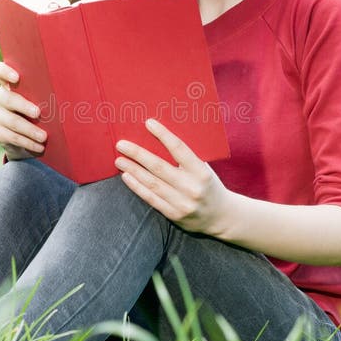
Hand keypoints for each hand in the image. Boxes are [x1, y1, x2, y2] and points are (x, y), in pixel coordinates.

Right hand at [0, 62, 46, 159]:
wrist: (26, 137)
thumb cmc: (39, 111)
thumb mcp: (41, 100)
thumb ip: (44, 93)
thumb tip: (67, 90)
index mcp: (9, 83)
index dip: (5, 72)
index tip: (17, 78)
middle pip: (7, 98)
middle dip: (24, 106)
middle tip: (38, 113)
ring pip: (11, 121)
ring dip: (29, 130)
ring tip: (44, 137)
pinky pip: (11, 137)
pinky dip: (27, 142)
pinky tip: (38, 147)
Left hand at [114, 119, 230, 235]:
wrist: (222, 217)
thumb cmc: (209, 186)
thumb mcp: (204, 169)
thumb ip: (186, 158)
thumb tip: (159, 139)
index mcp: (201, 171)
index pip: (179, 149)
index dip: (163, 135)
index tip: (148, 123)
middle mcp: (191, 187)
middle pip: (159, 167)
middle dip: (137, 154)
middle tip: (121, 144)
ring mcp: (182, 202)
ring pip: (152, 183)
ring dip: (133, 169)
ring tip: (119, 159)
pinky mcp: (174, 215)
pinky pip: (151, 199)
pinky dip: (137, 186)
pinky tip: (127, 176)